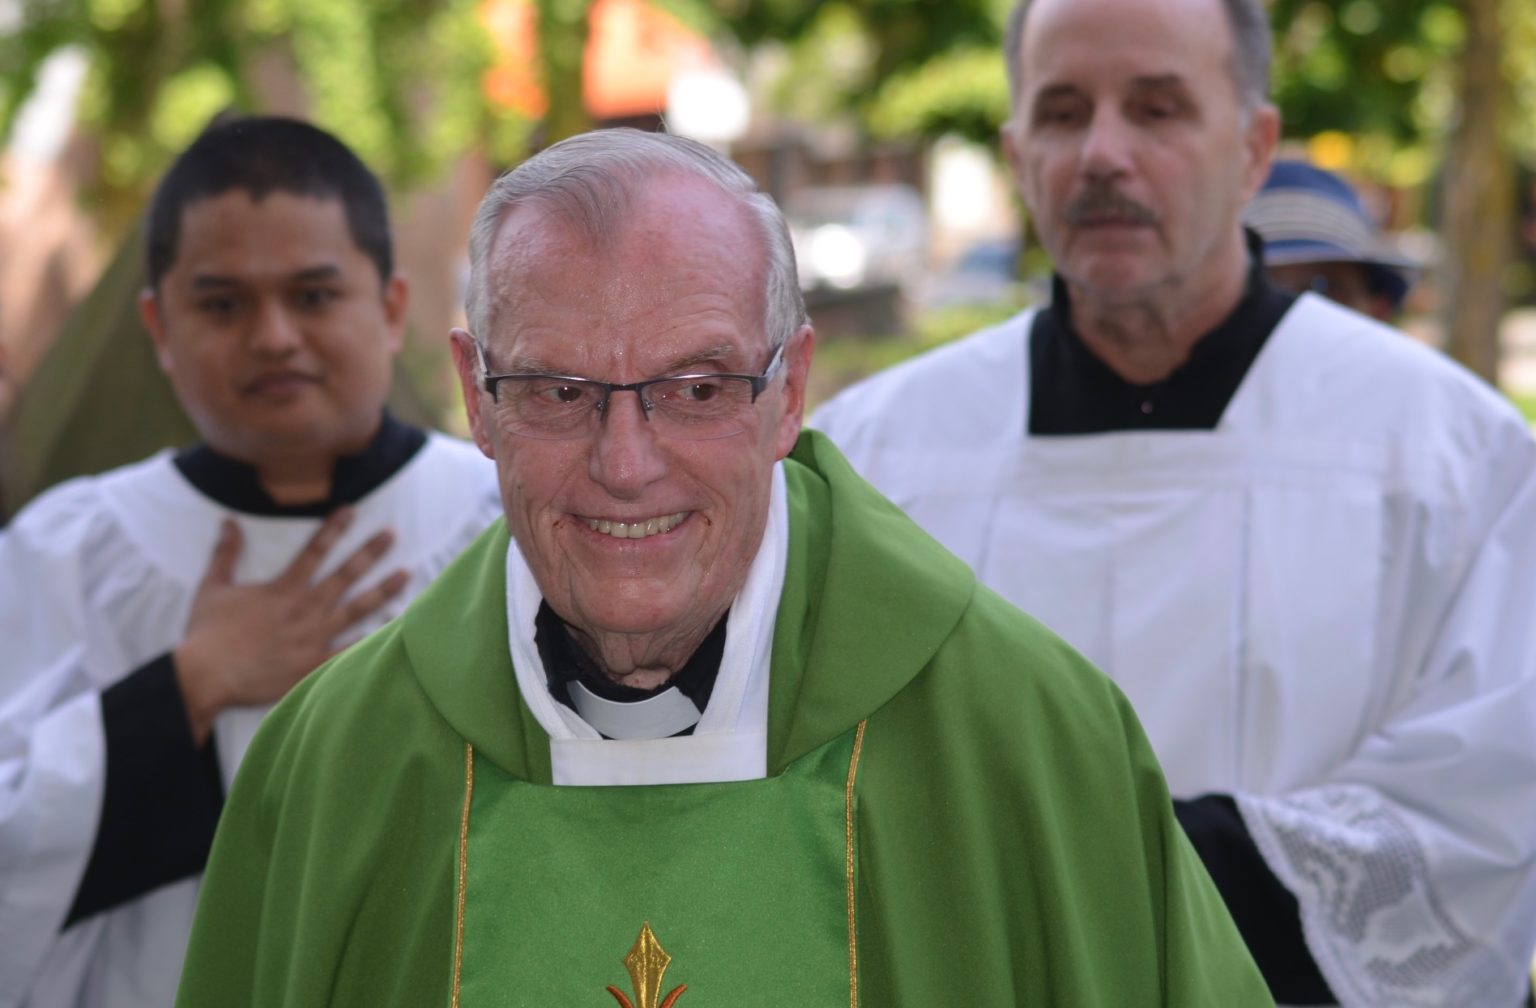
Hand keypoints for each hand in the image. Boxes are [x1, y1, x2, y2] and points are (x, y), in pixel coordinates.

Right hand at [173, 508, 408, 743]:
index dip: (334, 528)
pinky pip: (350, 652)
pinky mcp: (314, 666)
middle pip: (345, 575)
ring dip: (384, 590)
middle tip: (393, 533)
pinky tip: (395, 631)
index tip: (352, 510)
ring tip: (408, 574)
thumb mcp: (212, 587)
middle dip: (370, 552)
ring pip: (357, 609)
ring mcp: (313, 638)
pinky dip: (373, 642)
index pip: (314, 550)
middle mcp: (305, 609)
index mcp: (283, 589)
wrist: (206, 677)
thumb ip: (226, 553)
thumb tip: (229, 521)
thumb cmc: (207, 633)